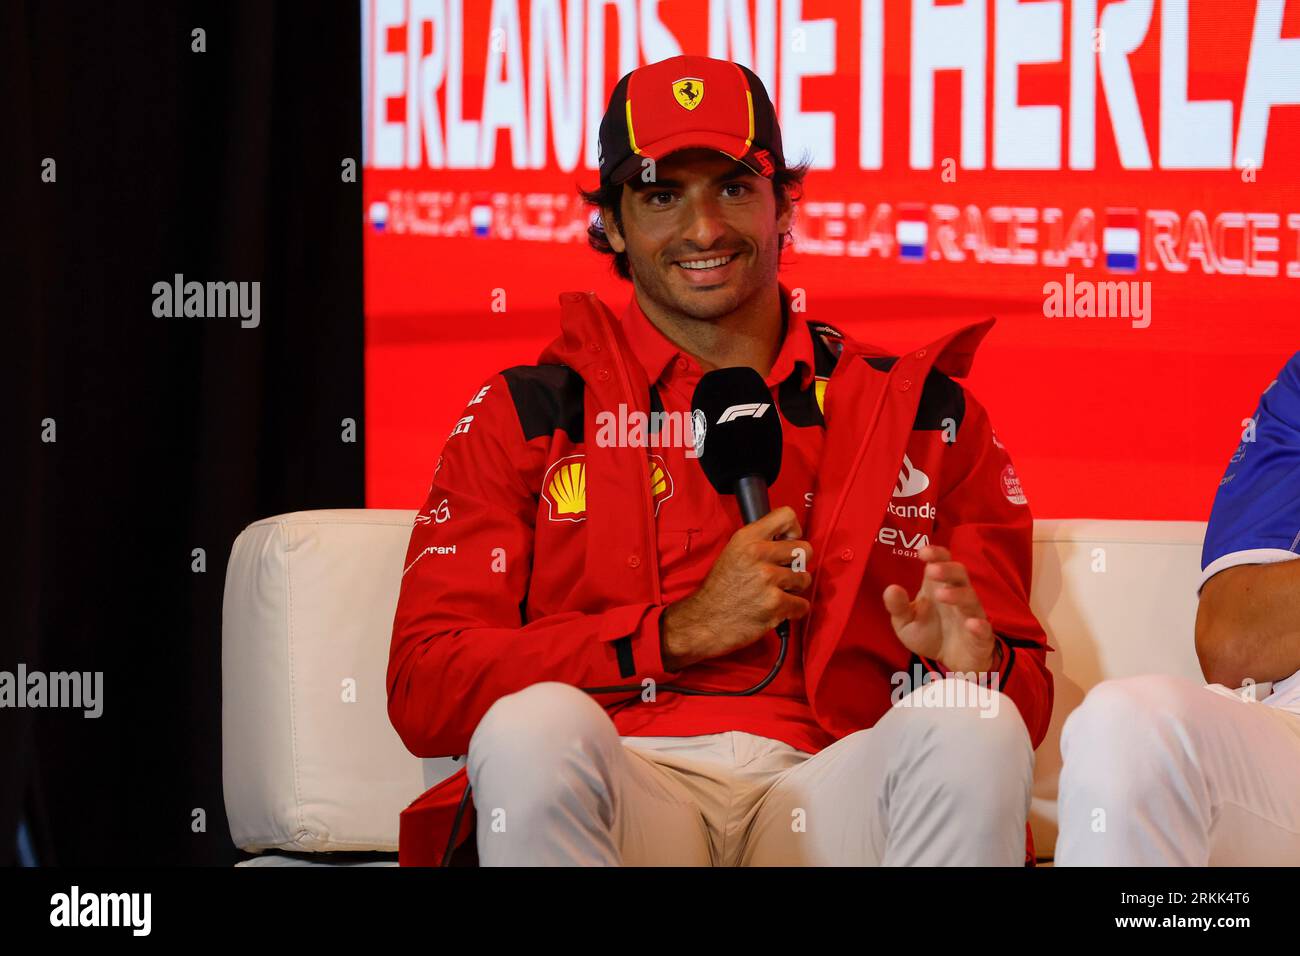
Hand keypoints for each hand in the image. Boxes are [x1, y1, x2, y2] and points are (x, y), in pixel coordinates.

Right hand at [661, 506, 812, 669]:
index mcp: (747, 538)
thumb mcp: (733, 552)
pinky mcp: (775, 603)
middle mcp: (758, 554)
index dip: (793, 531)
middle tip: (784, 574)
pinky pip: (802, 604)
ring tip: (775, 593)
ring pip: (805, 578)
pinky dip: (793, 610)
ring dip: (794, 589)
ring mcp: (768, 579)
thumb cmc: (720, 589)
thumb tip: (788, 539)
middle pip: (805, 549)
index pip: (786, 516)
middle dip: (798, 564)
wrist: (704, 620)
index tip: (788, 542)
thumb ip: (758, 542)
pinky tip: (777, 609)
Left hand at [882, 545, 997, 673]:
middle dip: (947, 569)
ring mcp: (971, 615)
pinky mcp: (981, 637)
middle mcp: (958, 595)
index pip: (941, 563)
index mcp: (938, 587)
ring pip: (970, 598)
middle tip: (931, 570)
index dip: (936, 554)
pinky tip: (972, 624)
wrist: (951, 662)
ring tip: (941, 595)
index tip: (922, 552)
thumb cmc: (929, 633)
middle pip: (959, 574)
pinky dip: (980, 626)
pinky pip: (984, 629)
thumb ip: (898, 606)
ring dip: (957, 595)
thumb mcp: (906, 622)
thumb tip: (891, 589)